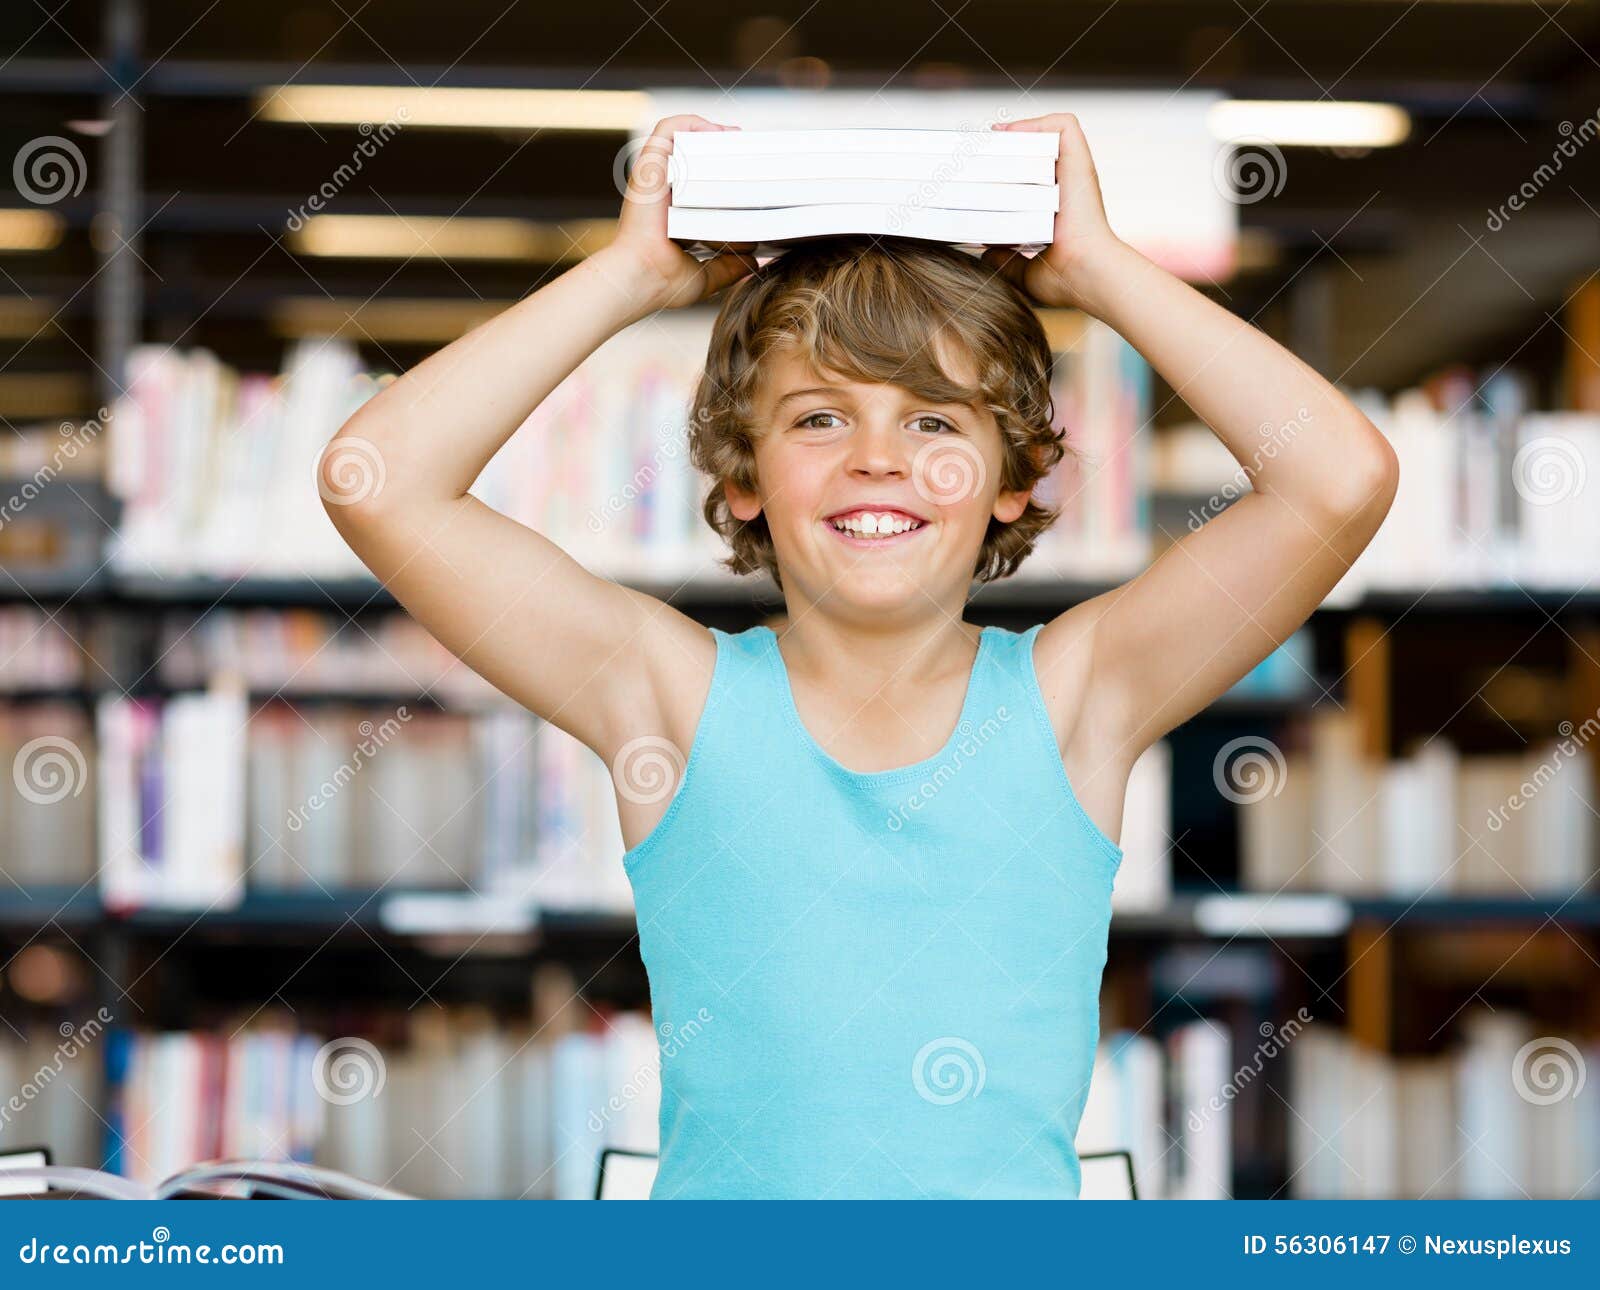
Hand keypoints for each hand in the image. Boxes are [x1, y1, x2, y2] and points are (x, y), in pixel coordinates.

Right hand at [604, 114, 758, 310]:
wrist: (640, 278)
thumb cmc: (663, 282)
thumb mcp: (705, 276)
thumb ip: (729, 268)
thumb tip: (754, 261)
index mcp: (673, 212)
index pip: (698, 182)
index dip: (722, 172)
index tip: (748, 173)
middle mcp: (662, 191)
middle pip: (692, 156)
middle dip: (720, 147)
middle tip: (747, 150)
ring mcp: (654, 177)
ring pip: (682, 138)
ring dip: (709, 131)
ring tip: (736, 137)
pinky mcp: (649, 165)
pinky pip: (667, 129)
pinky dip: (691, 122)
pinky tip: (718, 131)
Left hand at [980, 113, 1125, 312]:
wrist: (1089, 274)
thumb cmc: (1066, 280)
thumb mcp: (1024, 271)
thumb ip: (1005, 260)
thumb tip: (986, 253)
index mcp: (1056, 208)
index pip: (1030, 177)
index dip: (1007, 169)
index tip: (980, 170)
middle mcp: (1067, 186)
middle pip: (1035, 150)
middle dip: (1007, 145)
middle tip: (976, 150)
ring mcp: (1075, 172)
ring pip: (1048, 133)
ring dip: (1020, 130)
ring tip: (990, 138)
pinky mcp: (1081, 162)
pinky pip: (1065, 125)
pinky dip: (1039, 122)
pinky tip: (1010, 133)